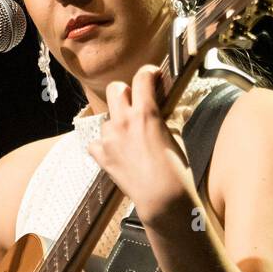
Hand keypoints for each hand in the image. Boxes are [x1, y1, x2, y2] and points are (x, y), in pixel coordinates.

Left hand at [86, 63, 196, 228]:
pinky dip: (104, 146)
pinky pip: (95, 142)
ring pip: (107, 119)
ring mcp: (108, 139)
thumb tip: (164, 110)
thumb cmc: (176, 170)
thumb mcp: (176, 136)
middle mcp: (123, 121)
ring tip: (129, 139)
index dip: (148, 73)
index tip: (152, 75)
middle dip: (126, 91)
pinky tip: (116, 153)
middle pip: (116, 89)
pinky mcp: (100, 155)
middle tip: (135, 102)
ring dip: (116, 124)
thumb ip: (165, 118)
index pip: (142, 78)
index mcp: (146, 113)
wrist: (161, 198)